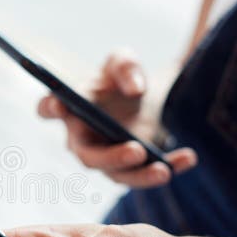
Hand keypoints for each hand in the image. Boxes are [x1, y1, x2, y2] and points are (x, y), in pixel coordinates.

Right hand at [38, 50, 196, 186]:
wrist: (147, 99)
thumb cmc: (121, 79)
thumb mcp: (124, 61)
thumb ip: (125, 66)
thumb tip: (134, 88)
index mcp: (71, 108)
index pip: (48, 108)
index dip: (50, 108)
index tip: (60, 106)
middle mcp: (83, 139)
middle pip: (88, 156)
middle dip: (111, 157)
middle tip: (136, 150)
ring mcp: (107, 158)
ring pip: (118, 175)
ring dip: (140, 175)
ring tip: (164, 170)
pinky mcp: (132, 168)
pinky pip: (147, 174)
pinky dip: (171, 167)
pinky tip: (188, 158)